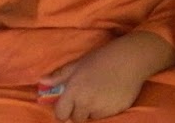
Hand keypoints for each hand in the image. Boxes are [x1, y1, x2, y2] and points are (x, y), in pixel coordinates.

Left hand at [42, 35, 160, 122]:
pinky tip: (112, 95)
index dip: (64, 110)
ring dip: (93, 110)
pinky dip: (107, 109)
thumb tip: (42, 82)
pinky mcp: (116, 112)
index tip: (68, 104)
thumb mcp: (79, 64)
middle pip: (76, 119)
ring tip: (101, 94)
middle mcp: (86, 103)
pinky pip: (106, 116)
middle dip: (79, 110)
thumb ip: (60, 76)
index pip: (61, 114)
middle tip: (87, 96)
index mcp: (74, 91)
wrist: (132, 58)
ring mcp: (102, 109)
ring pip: (92, 117)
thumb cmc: (103, 58)